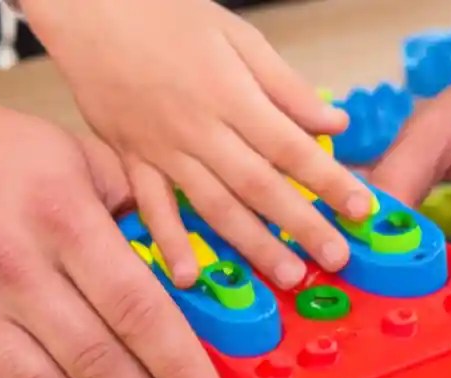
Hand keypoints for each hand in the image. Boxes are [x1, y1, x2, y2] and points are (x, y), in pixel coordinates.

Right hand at [21, 0, 374, 289]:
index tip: (361, 208)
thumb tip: (333, 123)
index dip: (330, 180)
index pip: (291, 147)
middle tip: (337, 259)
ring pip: (214, 206)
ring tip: (286, 276)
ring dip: (252, 245)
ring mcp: (163, 150)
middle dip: (302, 225)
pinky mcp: (132, 160)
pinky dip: (170, 243)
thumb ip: (286, 87)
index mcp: (230, 94)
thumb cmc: (163, 12)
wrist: (89, 10)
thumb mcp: (237, 35)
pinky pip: (153, 208)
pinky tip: (190, 278)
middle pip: (259, 186)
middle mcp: (199, 129)